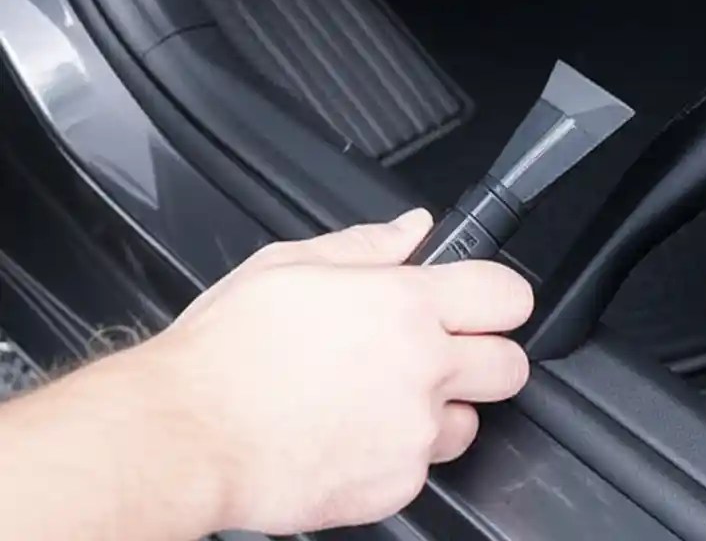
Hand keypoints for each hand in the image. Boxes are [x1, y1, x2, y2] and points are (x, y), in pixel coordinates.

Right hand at [137, 209, 533, 533]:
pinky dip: (398, 457)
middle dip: (484, 359)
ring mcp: (414, 432)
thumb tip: (413, 229)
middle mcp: (423, 369)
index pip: (508, 295)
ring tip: (382, 403)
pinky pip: (424, 468)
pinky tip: (352, 437)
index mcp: (405, 306)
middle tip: (440, 357)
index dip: (499, 298)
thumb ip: (367, 245)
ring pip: (470, 423)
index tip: (484, 305)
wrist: (187, 436)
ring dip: (441, 413)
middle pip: (510, 366)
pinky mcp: (398, 485)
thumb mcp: (288, 266)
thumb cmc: (226, 354)